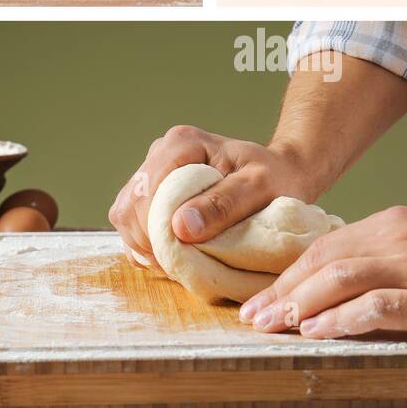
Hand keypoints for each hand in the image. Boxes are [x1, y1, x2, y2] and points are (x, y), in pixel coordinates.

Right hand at [110, 127, 313, 268]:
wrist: (280, 173)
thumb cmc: (275, 178)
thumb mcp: (259, 189)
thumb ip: (223, 204)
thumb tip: (180, 227)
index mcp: (182, 144)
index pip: (147, 190)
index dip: (156, 229)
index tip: (180, 255)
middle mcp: (161, 152)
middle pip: (130, 204)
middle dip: (149, 240)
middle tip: (180, 264)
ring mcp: (154, 171)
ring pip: (126, 213)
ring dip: (145, 243)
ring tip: (176, 260)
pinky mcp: (153, 191)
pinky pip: (132, 221)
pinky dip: (144, 243)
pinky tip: (170, 253)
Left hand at [241, 205, 406, 341]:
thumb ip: (384, 259)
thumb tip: (334, 287)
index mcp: (392, 223)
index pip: (324, 246)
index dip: (288, 274)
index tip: (261, 298)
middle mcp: (399, 238)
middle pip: (324, 260)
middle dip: (283, 290)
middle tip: (253, 317)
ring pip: (342, 277)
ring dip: (301, 303)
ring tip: (275, 325)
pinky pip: (380, 306)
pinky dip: (343, 318)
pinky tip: (319, 331)